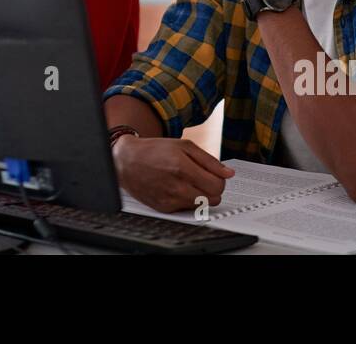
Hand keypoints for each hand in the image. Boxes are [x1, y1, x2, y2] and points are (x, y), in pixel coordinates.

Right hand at [113, 136, 233, 213]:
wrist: (126, 161)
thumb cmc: (156, 150)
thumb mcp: (184, 146)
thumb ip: (209, 161)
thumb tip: (229, 173)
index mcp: (183, 168)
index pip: (217, 186)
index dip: (220, 180)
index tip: (214, 175)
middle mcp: (176, 186)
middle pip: (213, 199)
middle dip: (212, 189)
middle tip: (203, 179)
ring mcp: (169, 200)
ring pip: (201, 206)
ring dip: (200, 195)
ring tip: (189, 182)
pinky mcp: (164, 208)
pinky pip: (187, 209)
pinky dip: (186, 200)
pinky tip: (176, 188)